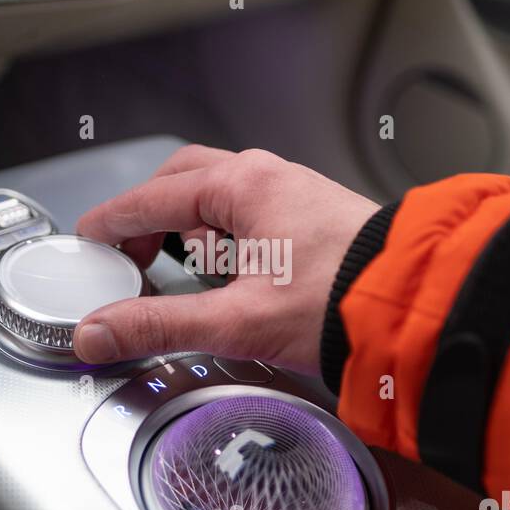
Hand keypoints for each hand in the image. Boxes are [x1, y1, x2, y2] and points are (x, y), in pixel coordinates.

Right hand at [73, 145, 379, 372]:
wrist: (419, 307)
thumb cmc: (343, 302)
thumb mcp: (236, 321)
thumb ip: (159, 326)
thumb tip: (100, 331)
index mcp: (241, 186)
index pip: (150, 198)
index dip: (112, 224)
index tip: (89, 242)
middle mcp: (268, 177)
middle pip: (184, 181)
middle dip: (151, 218)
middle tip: (133, 258)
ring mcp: (295, 192)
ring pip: (221, 197)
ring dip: (194, 230)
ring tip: (190, 277)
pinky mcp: (315, 217)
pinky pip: (252, 212)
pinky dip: (228, 237)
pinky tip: (235, 276)